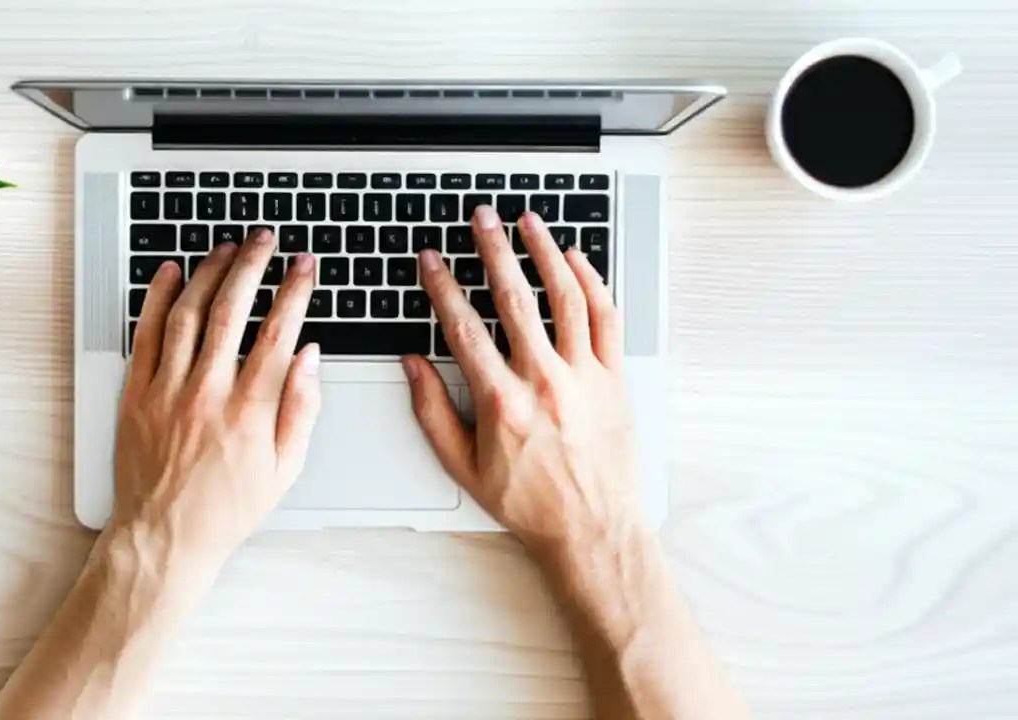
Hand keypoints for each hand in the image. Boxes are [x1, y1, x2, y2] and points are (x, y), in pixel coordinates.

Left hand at [112, 231, 320, 563]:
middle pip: (231, 310)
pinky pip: (145, 334)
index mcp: (249, 413)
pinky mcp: (136, 395)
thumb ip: (302, 409)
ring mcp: (166, 391)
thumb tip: (309, 357)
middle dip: (252, 265)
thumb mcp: (286, 469)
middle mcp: (207, 394)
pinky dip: (156, 297)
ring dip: (209, 272)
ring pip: (187, 313)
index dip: (294, 292)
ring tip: (226, 248)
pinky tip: (169, 272)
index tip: (303, 266)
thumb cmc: (226, 508)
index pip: (277, 334)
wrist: (164, 537)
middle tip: (265, 240)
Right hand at [403, 206, 641, 556]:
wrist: (592, 529)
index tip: (432, 261)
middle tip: (481, 218)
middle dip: (493, 250)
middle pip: (514, 298)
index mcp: (502, 401)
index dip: (443, 287)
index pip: (464, 327)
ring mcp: (584, 376)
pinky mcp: (614, 379)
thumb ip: (432, 411)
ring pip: (566, 296)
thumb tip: (412, 365)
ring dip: (545, 252)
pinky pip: (606, 318)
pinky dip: (593, 283)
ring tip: (529, 222)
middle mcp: (544, 380)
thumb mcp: (462, 465)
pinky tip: (577, 259)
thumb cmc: (528, 503)